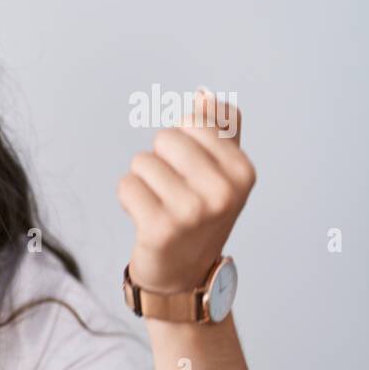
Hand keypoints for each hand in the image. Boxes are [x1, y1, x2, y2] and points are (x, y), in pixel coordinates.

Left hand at [117, 88, 255, 293]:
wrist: (183, 274)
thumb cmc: (200, 215)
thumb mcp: (221, 173)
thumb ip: (219, 131)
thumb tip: (205, 95)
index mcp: (243, 171)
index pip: (194, 119)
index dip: (183, 142)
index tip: (192, 172)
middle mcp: (223, 191)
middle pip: (165, 137)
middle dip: (160, 160)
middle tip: (173, 191)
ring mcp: (192, 211)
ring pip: (141, 161)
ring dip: (143, 181)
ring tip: (159, 205)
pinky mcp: (160, 228)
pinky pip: (126, 185)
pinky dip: (128, 198)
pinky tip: (145, 217)